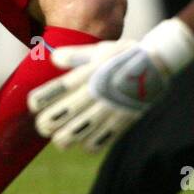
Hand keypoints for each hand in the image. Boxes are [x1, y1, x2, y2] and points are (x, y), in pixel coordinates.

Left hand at [28, 19, 193, 152]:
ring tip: (61, 137)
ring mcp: (106, 110)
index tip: (35, 104)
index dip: (37, 102)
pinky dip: (88, 144)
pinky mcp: (120, 122)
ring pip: (72, 135)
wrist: (158, 63)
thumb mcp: (99, 50)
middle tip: (45, 125)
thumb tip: (53, 59)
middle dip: (44, 125)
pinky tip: (86, 140)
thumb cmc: (123, 55)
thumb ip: (74, 56)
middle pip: (55, 119)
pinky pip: (97, 143)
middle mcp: (92, 95)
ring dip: (62, 139)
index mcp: (84, 76)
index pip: (51, 93)